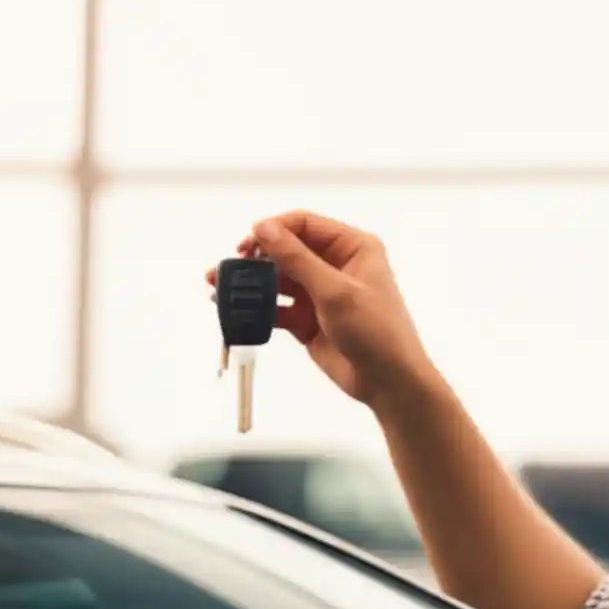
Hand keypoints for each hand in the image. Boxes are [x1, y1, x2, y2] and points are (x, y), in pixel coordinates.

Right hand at [206, 210, 435, 407]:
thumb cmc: (375, 331)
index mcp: (352, 247)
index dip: (274, 230)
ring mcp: (320, 294)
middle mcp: (335, 265)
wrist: (389, 382)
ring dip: (251, 284)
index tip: (247, 244)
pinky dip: (258, 309)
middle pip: (287, 251)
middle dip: (256, 258)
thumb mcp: (335, 292)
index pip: (305, 225)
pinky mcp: (307, 321)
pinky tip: (235, 311)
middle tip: (228, 267)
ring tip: (220, 288)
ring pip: (278, 280)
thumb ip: (297, 259)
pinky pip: (277, 308)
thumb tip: (265, 228)